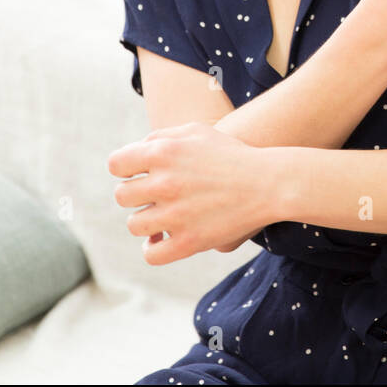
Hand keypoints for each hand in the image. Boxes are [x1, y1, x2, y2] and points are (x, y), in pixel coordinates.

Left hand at [107, 122, 275, 264]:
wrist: (269, 183)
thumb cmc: (232, 154)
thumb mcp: (196, 132)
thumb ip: (160, 137)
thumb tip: (134, 154)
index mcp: (162, 153)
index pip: (116, 165)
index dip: (126, 169)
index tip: (140, 174)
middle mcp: (164, 183)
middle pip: (122, 196)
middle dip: (136, 195)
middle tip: (156, 195)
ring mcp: (175, 215)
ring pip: (135, 225)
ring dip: (145, 221)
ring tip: (162, 216)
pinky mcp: (188, 242)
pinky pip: (151, 254)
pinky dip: (152, 248)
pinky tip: (161, 240)